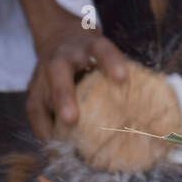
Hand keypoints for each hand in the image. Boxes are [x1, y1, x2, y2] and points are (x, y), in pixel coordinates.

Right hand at [26, 15, 127, 139]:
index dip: (111, 62)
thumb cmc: (89, 51)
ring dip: (50, 122)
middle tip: (71, 119)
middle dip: (63, 97)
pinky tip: (53, 146)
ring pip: (42, 96)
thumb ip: (118, 71)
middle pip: (59, 74)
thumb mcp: (103, 50)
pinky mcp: (33, 87)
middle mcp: (62, 57)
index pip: (101, 48)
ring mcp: (43, 72)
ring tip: (61, 146)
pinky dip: (42, 130)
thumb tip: (148, 111)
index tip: (122, 78)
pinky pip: (34, 111)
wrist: (58, 34)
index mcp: (87, 44)